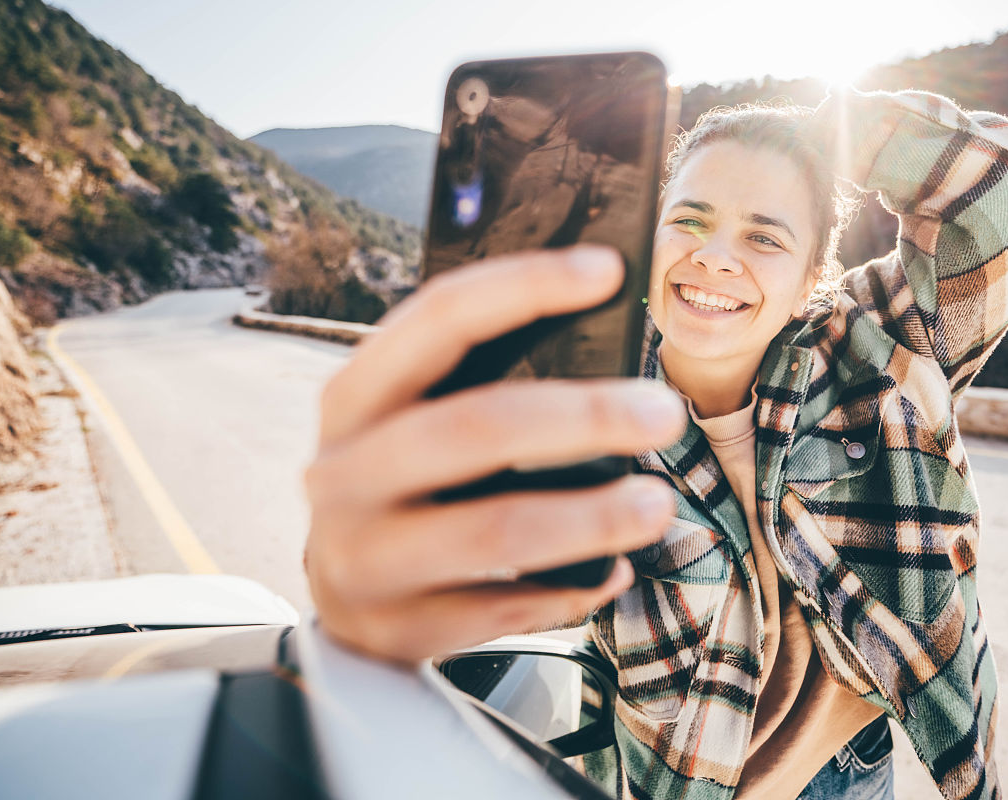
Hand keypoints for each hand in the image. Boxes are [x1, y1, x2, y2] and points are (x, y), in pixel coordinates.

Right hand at [304, 245, 685, 662]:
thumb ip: (482, 377)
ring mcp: (361, 555)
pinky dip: (568, 591)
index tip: (610, 271)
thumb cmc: (408, 481)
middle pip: (474, 427)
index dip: (525, 287)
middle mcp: (343, 471)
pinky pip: (502, 608)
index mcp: (355, 396)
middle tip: (664, 412)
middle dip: (583, 415)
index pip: (438, 319)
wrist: (343, 592)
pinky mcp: (394, 626)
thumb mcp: (418, 417)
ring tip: (658, 504)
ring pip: (495, 529)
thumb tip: (603, 312)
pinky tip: (610, 573)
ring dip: (592, 516)